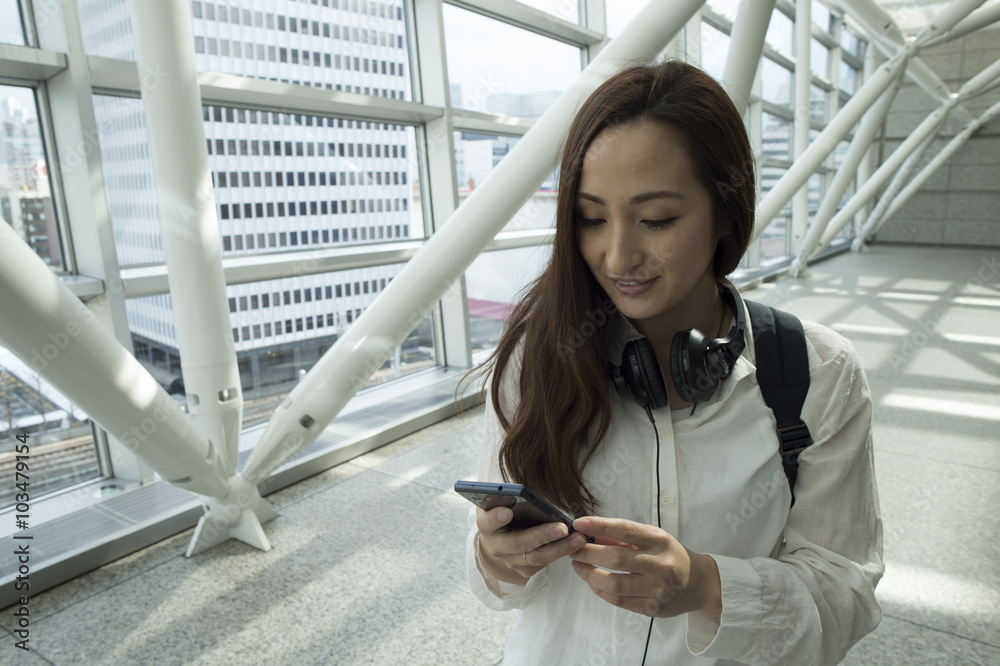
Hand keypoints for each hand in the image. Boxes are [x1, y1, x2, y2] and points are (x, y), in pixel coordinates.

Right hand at [476, 507, 588, 584]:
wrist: (502, 537)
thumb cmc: (505, 510)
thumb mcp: (503, 502)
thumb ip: (513, 499)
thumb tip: (535, 499)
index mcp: (486, 525)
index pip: (487, 522)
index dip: (496, 518)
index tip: (507, 511)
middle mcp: (495, 547)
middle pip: (518, 543)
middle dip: (541, 536)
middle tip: (562, 528)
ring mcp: (510, 561)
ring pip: (536, 557)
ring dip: (559, 548)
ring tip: (578, 538)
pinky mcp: (524, 570)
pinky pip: (545, 563)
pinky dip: (561, 553)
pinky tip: (577, 545)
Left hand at [568, 516, 721, 618]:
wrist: (699, 583)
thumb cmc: (670, 555)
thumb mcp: (653, 539)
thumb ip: (623, 538)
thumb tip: (591, 534)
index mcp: (660, 541)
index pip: (626, 530)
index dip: (600, 526)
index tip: (579, 523)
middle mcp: (661, 564)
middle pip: (617, 558)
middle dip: (588, 552)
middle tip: (571, 548)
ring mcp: (658, 589)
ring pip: (615, 583)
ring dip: (590, 574)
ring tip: (577, 565)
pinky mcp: (653, 609)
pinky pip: (620, 601)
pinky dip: (600, 591)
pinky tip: (591, 582)